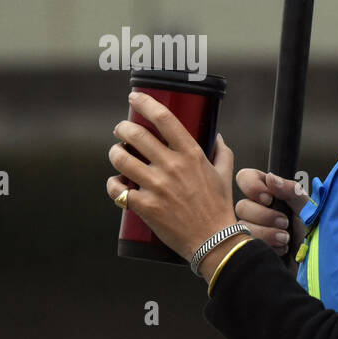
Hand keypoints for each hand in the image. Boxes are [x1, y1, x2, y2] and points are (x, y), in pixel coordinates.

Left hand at [107, 91, 238, 266]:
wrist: (213, 241)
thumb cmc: (219, 207)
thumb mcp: (224, 174)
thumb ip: (221, 152)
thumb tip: (217, 136)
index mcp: (190, 154)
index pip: (163, 118)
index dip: (145, 103)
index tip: (134, 98)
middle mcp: (171, 166)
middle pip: (135, 134)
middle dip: (122, 128)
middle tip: (121, 131)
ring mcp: (156, 186)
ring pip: (121, 158)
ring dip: (115, 153)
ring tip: (117, 153)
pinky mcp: (145, 206)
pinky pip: (117, 189)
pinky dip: (113, 185)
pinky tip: (117, 184)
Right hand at [233, 169, 310, 256]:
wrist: (319, 264)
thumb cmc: (316, 234)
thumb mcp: (309, 209)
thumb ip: (291, 191)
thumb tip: (271, 178)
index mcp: (271, 193)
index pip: (246, 178)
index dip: (252, 186)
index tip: (268, 198)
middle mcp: (259, 209)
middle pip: (241, 206)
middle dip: (263, 216)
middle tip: (284, 222)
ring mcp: (255, 229)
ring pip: (242, 227)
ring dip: (266, 233)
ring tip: (285, 238)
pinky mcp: (254, 248)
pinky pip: (246, 245)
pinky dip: (267, 246)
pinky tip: (282, 249)